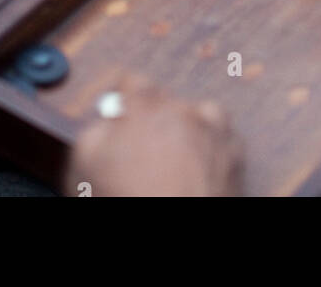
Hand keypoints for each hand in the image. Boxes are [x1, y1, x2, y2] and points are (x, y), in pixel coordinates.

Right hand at [63, 75, 243, 197]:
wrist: (175, 238)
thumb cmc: (129, 201)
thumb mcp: (84, 166)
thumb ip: (93, 133)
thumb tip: (105, 123)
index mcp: (145, 106)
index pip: (132, 82)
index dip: (124, 99)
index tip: (120, 114)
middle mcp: (183, 111)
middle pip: (166, 101)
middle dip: (154, 120)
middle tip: (143, 154)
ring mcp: (214, 131)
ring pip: (200, 115)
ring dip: (188, 131)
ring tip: (174, 164)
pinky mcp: (236, 155)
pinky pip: (224, 140)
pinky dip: (214, 149)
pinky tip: (199, 171)